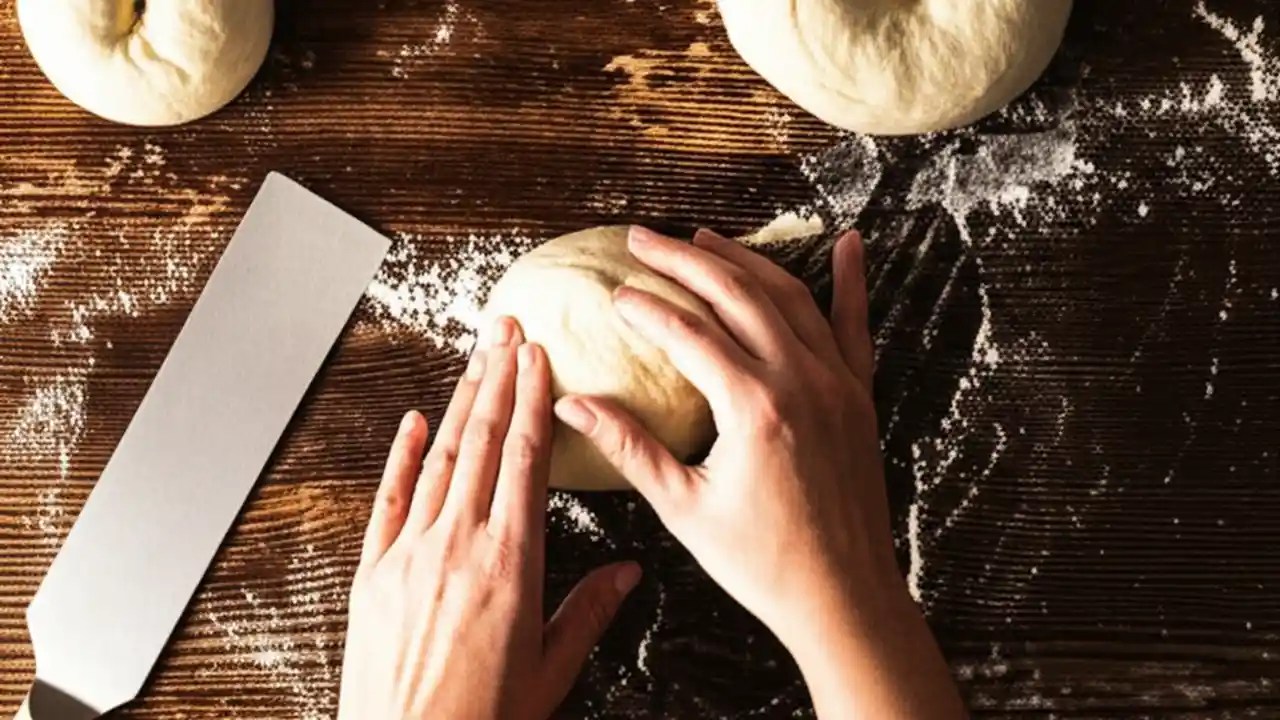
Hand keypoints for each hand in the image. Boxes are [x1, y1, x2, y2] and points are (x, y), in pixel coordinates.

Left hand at [338, 318, 641, 719]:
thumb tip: (630, 573)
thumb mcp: (550, 669)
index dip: (530, 401)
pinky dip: (400, 456)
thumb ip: (588, 612)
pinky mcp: (373, 573)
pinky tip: (412, 421)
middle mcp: (457, 545)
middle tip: (507, 329)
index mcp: (509, 563)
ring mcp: (408, 554)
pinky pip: (388, 500)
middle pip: (480, 443)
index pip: (523, 461)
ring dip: (458, 404)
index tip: (537, 359)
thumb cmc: (482, 719)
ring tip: (476, 359)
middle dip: (496, 379)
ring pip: (437, 460)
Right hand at [554, 227, 964, 718]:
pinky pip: (854, 326)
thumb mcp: (683, 508)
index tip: (614, 291)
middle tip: (643, 237)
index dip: (646, 307)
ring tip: (703, 237)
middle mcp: (800, 381)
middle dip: (685, 259)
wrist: (843, 597)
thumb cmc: (761, 562)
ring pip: (789, 298)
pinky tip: (846, 244)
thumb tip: (572, 407)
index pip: (688, 333)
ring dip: (744, 261)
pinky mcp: (859, 396)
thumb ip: (629, 448)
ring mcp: (837, 384)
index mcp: (754, 408)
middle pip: (736, 295)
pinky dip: (850, 282)